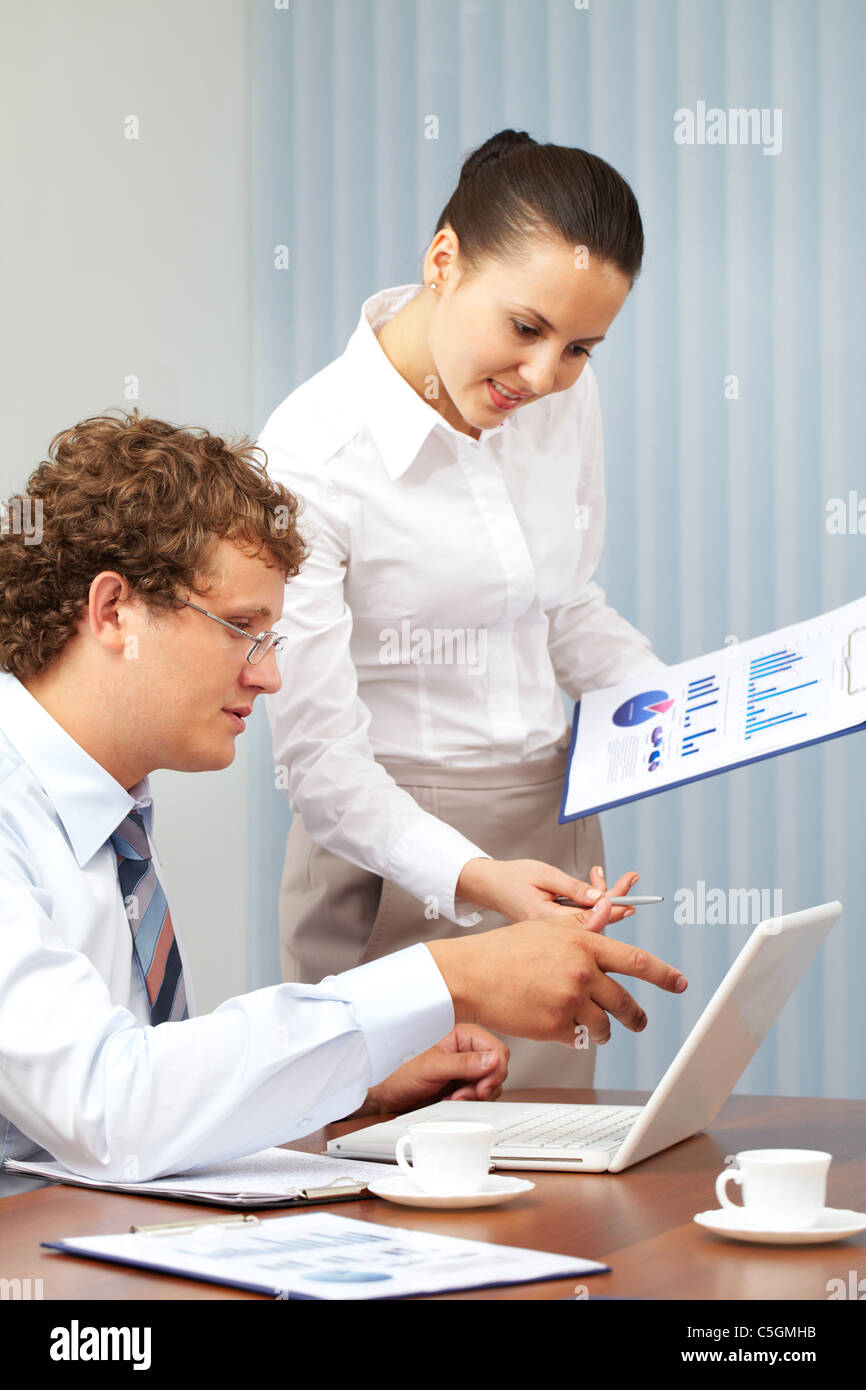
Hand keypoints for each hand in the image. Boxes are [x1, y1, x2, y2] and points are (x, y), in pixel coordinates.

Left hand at [360, 1025, 508, 1115]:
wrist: (389, 1097)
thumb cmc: (401, 1075)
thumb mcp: (432, 1068)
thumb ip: (463, 1064)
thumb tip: (492, 1060)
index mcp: (462, 1036)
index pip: (496, 1049)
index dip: (495, 1070)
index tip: (482, 1087)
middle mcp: (468, 1050)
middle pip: (498, 1068)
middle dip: (484, 1085)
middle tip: (465, 1095)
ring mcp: (467, 1068)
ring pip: (492, 1083)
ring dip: (476, 1096)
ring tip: (453, 1098)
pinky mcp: (465, 1084)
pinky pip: (482, 1095)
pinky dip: (471, 1102)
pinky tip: (453, 1101)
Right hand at [426, 898, 686, 1045]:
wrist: (470, 975)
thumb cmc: (505, 950)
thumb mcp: (547, 927)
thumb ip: (582, 923)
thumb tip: (609, 911)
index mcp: (584, 943)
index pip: (637, 960)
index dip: (664, 974)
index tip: (680, 983)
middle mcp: (581, 971)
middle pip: (626, 1002)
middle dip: (635, 1017)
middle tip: (638, 1022)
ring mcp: (569, 1000)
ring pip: (604, 1025)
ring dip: (603, 1030)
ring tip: (593, 1027)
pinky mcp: (555, 1026)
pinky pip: (580, 1039)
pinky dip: (575, 1037)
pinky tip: (561, 1027)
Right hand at [456, 856, 639, 925]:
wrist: (489, 887)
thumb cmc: (512, 878)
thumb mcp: (543, 875)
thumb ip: (573, 888)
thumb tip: (602, 899)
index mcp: (546, 920)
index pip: (589, 920)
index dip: (614, 909)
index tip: (632, 898)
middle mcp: (552, 933)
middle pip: (594, 922)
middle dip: (614, 899)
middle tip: (630, 877)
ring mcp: (554, 934)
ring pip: (589, 921)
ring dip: (603, 898)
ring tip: (600, 872)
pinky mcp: (556, 930)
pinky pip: (580, 919)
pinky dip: (590, 901)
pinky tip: (592, 882)